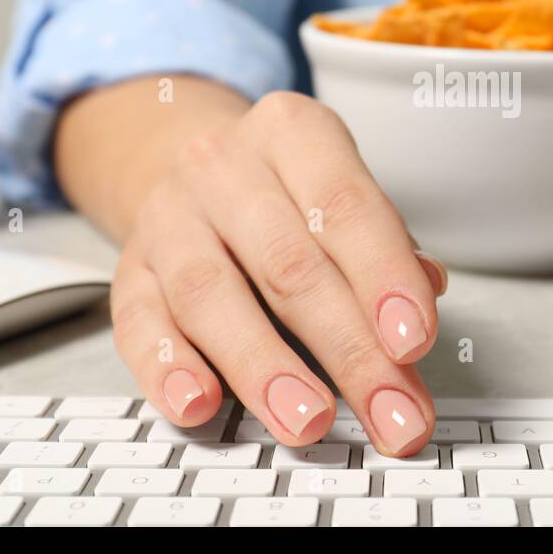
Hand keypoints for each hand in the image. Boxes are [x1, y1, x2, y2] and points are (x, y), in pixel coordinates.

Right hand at [108, 91, 446, 454]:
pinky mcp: (127, 270)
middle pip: (288, 264)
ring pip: (210, 295)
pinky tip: (200, 405)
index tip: (415, 342)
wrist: (188, 161)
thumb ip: (387, 246)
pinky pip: (138, 323)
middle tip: (391, 415)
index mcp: (292, 133)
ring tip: (308, 421)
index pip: (345, 206)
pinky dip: (168, 369)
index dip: (384, 278)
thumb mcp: (343, 191)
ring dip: (264, 368)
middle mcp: (222, 166)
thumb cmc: (289, 191)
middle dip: (349, 351)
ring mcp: (167, 217)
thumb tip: (425, 293)